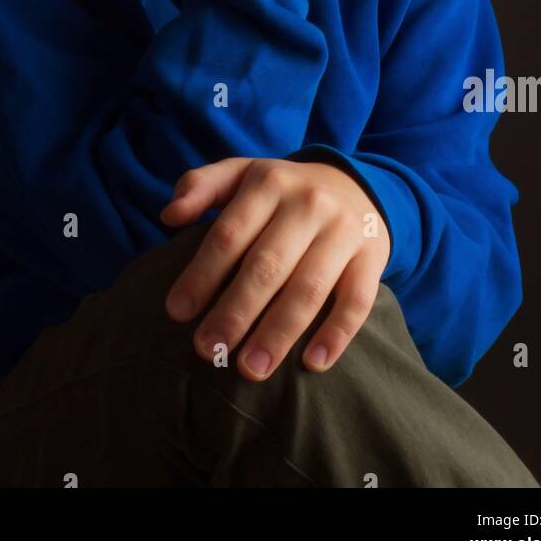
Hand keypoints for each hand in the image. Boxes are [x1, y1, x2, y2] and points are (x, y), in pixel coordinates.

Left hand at [159, 156, 390, 380]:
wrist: (356, 183)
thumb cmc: (283, 190)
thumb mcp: (242, 172)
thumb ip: (201, 185)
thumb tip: (168, 214)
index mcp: (268, 182)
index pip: (229, 234)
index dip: (201, 275)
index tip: (177, 312)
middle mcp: (307, 204)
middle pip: (266, 265)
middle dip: (234, 312)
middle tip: (207, 350)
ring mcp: (343, 231)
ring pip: (309, 288)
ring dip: (278, 333)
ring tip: (250, 368)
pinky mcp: (372, 257)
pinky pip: (356, 301)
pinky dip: (336, 334)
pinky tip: (311, 364)